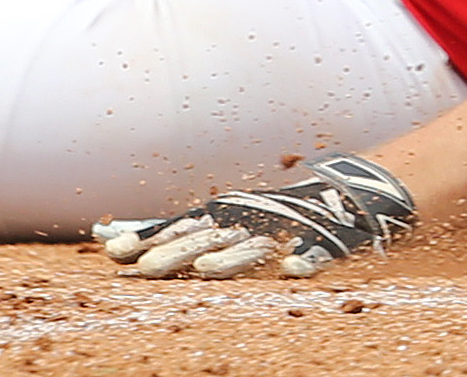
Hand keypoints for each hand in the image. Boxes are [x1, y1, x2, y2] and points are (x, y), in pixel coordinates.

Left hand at [91, 154, 416, 280]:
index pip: (184, 224)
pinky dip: (308, 259)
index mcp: (231, 214)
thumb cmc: (278, 215)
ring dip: (234, 257)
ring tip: (206, 271)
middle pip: (213, 234)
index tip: (113, 250)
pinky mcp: (335, 240)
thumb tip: (102, 237)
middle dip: (180, 250)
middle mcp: (258, 218)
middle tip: (146, 268)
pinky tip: (292, 272)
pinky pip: (322, 251)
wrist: (364, 194)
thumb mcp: (224, 220)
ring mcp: (295, 228)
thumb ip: (169, 231)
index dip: (151, 236)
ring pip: (260, 244)